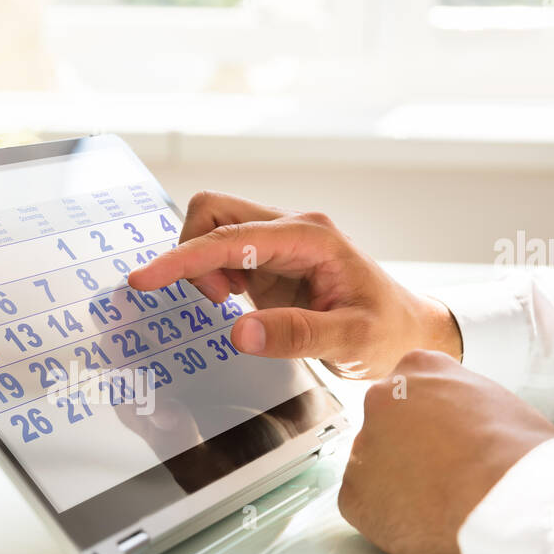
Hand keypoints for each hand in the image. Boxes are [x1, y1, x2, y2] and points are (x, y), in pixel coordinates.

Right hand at [127, 191, 460, 377]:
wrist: (407, 331)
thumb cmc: (387, 332)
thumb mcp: (352, 341)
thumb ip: (297, 336)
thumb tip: (240, 333)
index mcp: (310, 237)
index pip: (230, 237)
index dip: (183, 258)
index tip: (146, 279)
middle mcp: (291, 230)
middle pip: (213, 213)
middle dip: (193, 255)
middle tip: (218, 301)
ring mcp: (278, 243)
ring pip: (212, 229)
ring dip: (201, 266)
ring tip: (229, 304)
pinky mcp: (269, 262)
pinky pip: (221, 252)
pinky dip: (209, 275)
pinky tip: (233, 303)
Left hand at [338, 350, 553, 553]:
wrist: (506, 500)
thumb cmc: (519, 455)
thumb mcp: (497, 403)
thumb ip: (461, 404)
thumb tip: (458, 425)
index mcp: (419, 369)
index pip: (410, 391)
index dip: (430, 424)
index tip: (447, 444)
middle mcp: (380, 399)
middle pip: (386, 428)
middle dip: (408, 452)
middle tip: (444, 477)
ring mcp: (361, 446)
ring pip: (373, 469)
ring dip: (397, 485)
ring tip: (439, 503)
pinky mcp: (352, 494)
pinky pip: (365, 507)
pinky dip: (387, 518)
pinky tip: (421, 522)